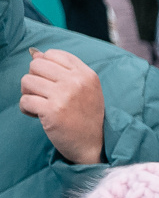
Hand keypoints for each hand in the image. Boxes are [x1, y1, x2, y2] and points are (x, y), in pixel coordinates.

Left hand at [19, 47, 104, 164]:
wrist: (93, 144)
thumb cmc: (87, 116)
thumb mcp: (85, 89)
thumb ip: (63, 70)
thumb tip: (35, 54)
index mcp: (86, 74)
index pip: (53, 54)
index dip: (46, 67)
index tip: (51, 82)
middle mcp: (76, 82)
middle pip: (36, 65)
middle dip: (34, 79)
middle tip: (42, 94)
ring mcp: (64, 96)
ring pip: (27, 81)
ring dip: (28, 94)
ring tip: (40, 104)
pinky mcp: (52, 111)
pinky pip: (24, 101)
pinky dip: (26, 109)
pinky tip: (37, 115)